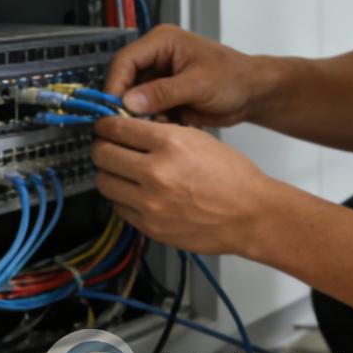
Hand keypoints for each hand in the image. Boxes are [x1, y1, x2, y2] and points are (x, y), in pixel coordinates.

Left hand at [91, 117, 278, 255]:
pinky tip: (134, 192)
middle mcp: (154, 172)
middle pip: (102, 155)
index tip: (104, 126)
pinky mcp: (150, 227)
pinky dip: (122, 198)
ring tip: (119, 170)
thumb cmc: (232, 177)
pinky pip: (119, 208)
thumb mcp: (198, 138)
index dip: (105, 125)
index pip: (116, 128)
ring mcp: (150, 203)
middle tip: (107, 147)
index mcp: (169, 143)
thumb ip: (162, 134)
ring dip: (108, 173)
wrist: (251, 216)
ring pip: (104, 182)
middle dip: (101, 147)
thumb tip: (132, 130)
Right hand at [103, 24, 268, 125]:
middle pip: (125, 81)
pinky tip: (172, 124)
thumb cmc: (234, 78)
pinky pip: (147, 112)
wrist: (253, 94)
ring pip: (134, 100)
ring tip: (163, 123)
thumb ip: (163, 93)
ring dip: (143, 116)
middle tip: (130, 124)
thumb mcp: (198, 84)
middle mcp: (156, 58)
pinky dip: (155, 122)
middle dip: (127, 104)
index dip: (115, 85)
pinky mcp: (164, 97)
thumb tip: (129, 102)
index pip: (125, 61)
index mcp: (162, 42)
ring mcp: (159, 79)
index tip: (112, 110)